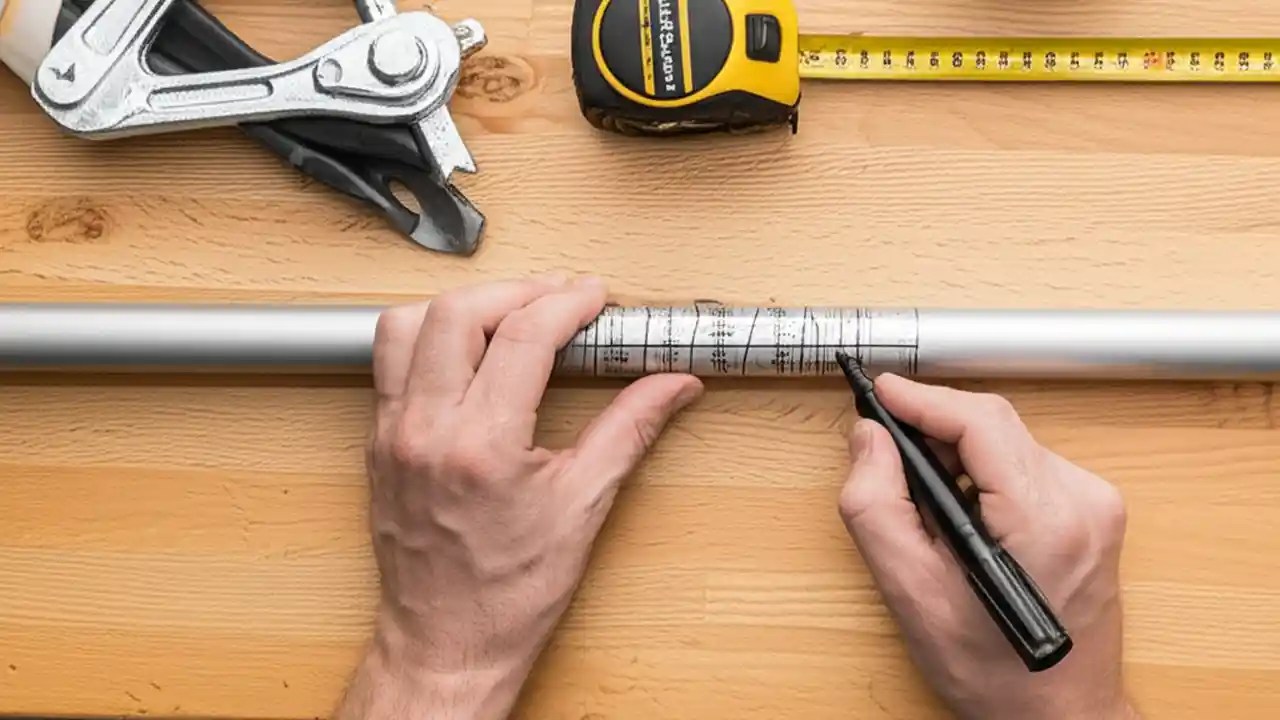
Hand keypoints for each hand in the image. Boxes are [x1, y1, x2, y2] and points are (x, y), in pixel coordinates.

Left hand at [336, 275, 703, 719]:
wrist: (447, 644)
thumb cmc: (508, 593)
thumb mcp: (584, 508)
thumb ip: (630, 430)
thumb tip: (673, 385)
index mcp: (482, 447)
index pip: (522, 337)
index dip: (566, 303)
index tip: (594, 297)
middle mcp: (426, 431)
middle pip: (458, 312)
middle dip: (516, 291)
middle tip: (559, 297)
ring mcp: (392, 434)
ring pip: (407, 325)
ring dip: (462, 306)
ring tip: (509, 314)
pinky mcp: (378, 442)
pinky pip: (389, 361)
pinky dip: (430, 337)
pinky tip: (469, 352)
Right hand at [838, 374, 1138, 719]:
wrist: (1059, 717)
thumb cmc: (995, 674)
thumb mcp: (912, 595)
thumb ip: (878, 507)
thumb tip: (870, 440)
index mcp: (1044, 520)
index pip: (981, 421)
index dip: (923, 398)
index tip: (880, 390)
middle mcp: (1082, 502)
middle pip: (994, 424)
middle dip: (933, 424)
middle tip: (884, 446)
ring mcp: (1095, 504)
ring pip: (1008, 441)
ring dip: (957, 451)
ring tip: (922, 495)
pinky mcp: (1094, 511)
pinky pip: (1025, 463)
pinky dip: (983, 471)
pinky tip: (961, 511)